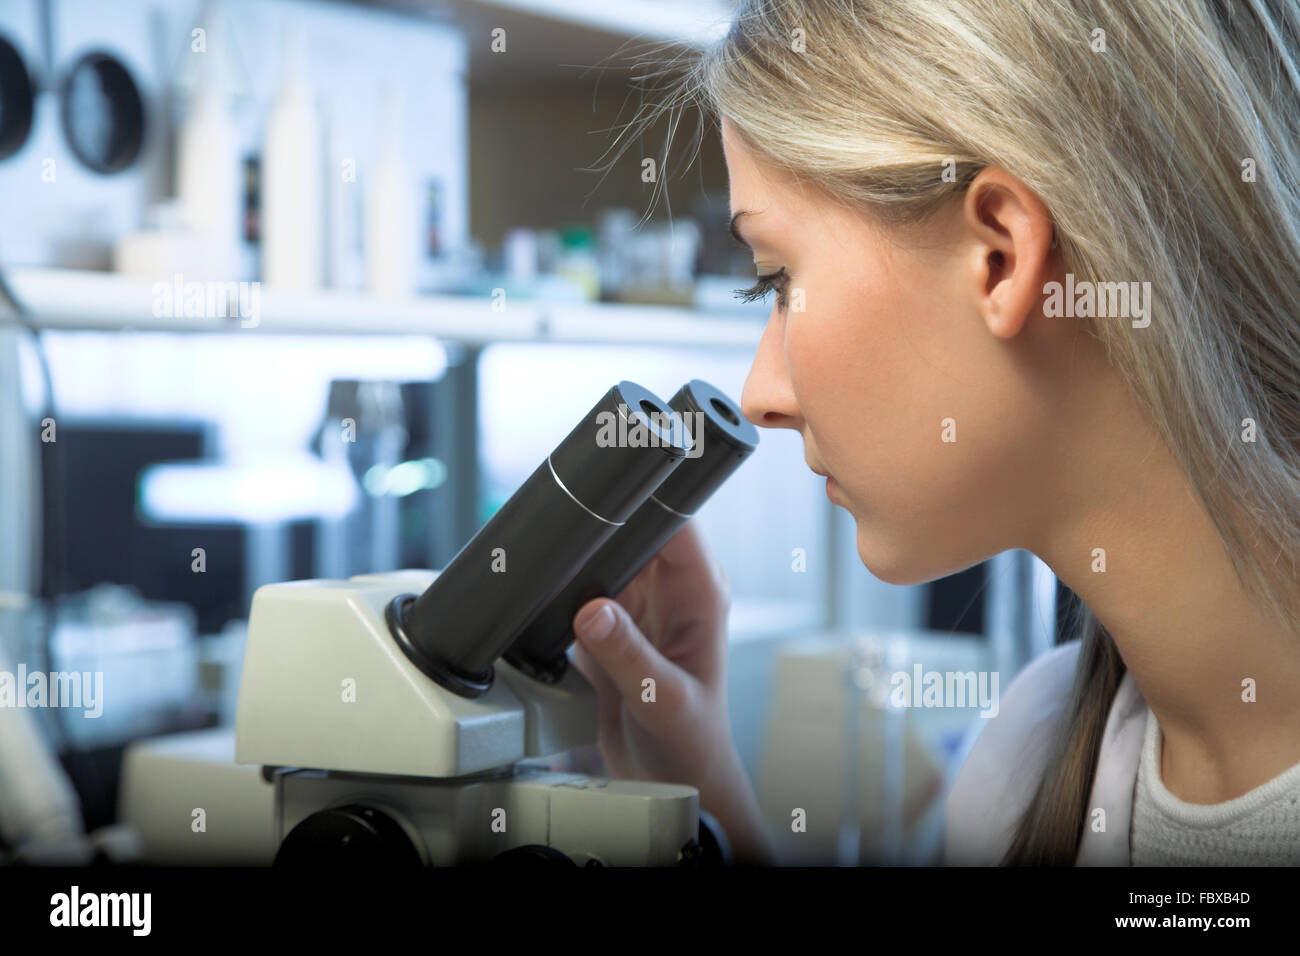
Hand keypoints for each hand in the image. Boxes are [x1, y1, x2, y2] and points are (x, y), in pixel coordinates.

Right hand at [570, 520, 773, 864]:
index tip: (601, 507)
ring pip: (600, 553)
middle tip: (564, 554)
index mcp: (700, 593)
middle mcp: (671, 588)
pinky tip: (553, 604)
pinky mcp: (609, 619)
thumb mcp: (662, 701)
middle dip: (597, 534)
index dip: (641, 504)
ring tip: (557, 584)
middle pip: (630, 528)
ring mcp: (638, 601)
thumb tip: (593, 610)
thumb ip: (629, 655)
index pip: (675, 521)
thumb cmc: (691, 741)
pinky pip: (580, 585)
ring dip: (577, 564)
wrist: (671, 778)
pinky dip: (563, 590)